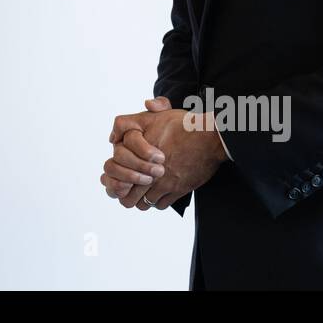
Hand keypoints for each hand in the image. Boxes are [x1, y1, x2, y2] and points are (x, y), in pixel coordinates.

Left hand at [102, 98, 226, 209]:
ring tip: (146, 191)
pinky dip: (158, 201)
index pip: (115, 174)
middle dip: (127, 193)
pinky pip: (160, 205)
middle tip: (131, 188)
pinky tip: (161, 192)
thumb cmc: (182, 125)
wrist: (209, 137)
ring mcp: (162, 182)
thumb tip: (114, 135)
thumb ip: (132, 121)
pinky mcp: (177, 190)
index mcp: (136, 153)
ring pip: (142, 204)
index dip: (116, 177)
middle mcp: (146, 171)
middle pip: (126, 195)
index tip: (122, 176)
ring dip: (142, 199)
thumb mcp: (153, 117)